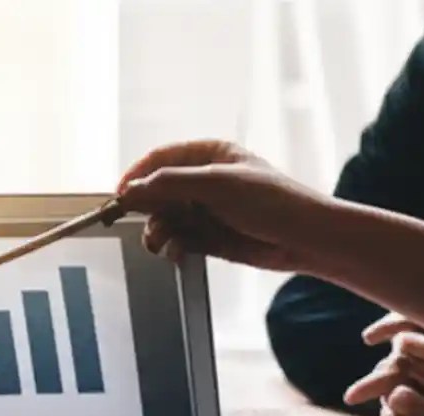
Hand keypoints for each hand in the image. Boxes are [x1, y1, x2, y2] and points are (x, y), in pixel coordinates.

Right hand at [115, 140, 334, 271]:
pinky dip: (172, 247)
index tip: (119, 196)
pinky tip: (176, 253)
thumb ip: (169, 184)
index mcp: (208, 155)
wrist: (304, 239)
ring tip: (161, 242)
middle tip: (139, 223)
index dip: (136, 175)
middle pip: (157, 191)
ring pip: (164, 218)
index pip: (159, 159)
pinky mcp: (208, 236)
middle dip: (146, 209)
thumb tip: (129, 190)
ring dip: (157, 231)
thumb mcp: (216, 184)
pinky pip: (177, 239)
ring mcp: (205, 209)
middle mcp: (203, 180)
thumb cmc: (270, 201)